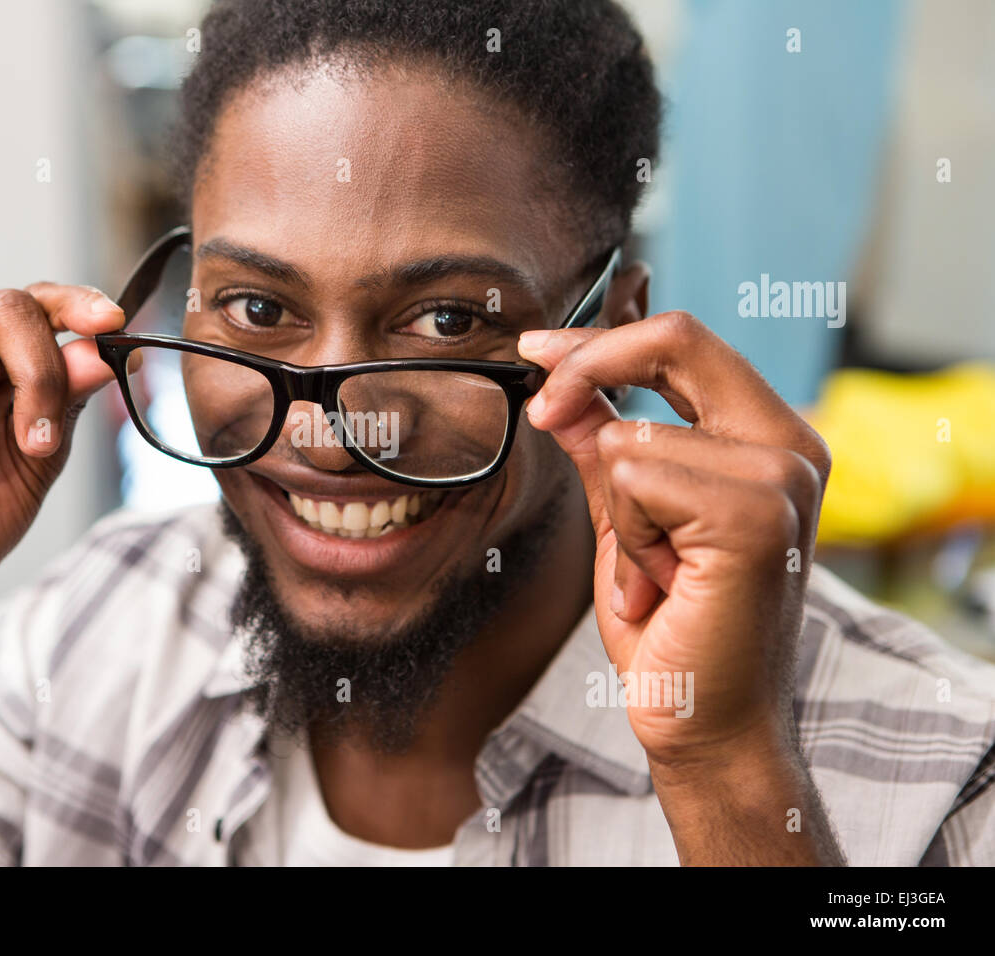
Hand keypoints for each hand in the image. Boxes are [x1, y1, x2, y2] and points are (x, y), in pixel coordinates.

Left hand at [517, 312, 830, 769]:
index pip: (685, 341)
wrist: (702, 719)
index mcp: (771, 440)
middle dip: (587, 369)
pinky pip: (633, 478)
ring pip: (630, 436)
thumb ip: (603, 447)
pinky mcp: (754, 515)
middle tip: (543, 412)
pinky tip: (665, 584)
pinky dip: (627, 537)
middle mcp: (791, 448)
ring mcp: (780, 478)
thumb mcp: (629, 518)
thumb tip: (558, 390)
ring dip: (619, 513)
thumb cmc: (673, 628)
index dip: (601, 340)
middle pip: (675, 340)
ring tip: (656, 570)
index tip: (538, 350)